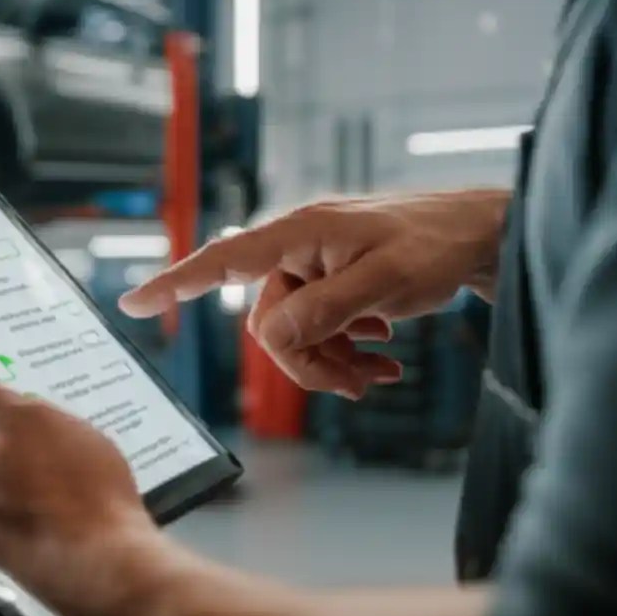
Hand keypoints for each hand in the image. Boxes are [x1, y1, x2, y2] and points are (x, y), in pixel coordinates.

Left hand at [0, 351, 155, 606]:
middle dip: (16, 424)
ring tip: (79, 445)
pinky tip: (84, 483)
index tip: (25, 379)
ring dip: (38, 455)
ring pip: (9, 474)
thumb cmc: (68, 486)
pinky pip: (32, 504)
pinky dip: (53, 487)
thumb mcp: (21, 419)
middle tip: (60, 410)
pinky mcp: (26, 555)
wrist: (111, 572)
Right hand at [120, 190, 508, 398]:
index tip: (133, 303)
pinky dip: (348, 348)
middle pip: (270, 321)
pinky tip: (384, 353)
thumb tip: (273, 335)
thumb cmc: (437, 243)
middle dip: (310, 361)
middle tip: (360, 381)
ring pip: (297, 331)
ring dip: (334, 360)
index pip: (223, 260)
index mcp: (299, 234)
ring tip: (381, 373)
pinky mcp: (339, 281)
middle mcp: (300, 246)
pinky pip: (322, 326)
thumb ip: (323, 308)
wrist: (484, 235)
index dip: (176, 284)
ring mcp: (319, 265)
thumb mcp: (383, 280)